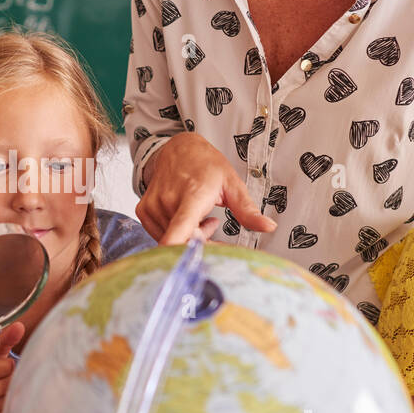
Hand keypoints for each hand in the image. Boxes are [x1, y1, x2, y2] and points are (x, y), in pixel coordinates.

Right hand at [137, 132, 275, 244]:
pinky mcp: (143, 210)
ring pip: (171, 239)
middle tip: (212, 224)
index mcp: (193, 195)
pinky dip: (174, 231)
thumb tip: (270, 227)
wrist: (178, 149)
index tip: (188, 264)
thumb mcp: (232, 184)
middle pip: (183, 240)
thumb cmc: (207, 166)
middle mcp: (169, 201)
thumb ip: (248, 210)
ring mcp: (153, 206)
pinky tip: (184, 216)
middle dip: (200, 241)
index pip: (180, 228)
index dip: (180, 250)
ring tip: (199, 215)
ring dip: (187, 235)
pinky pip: (159, 234)